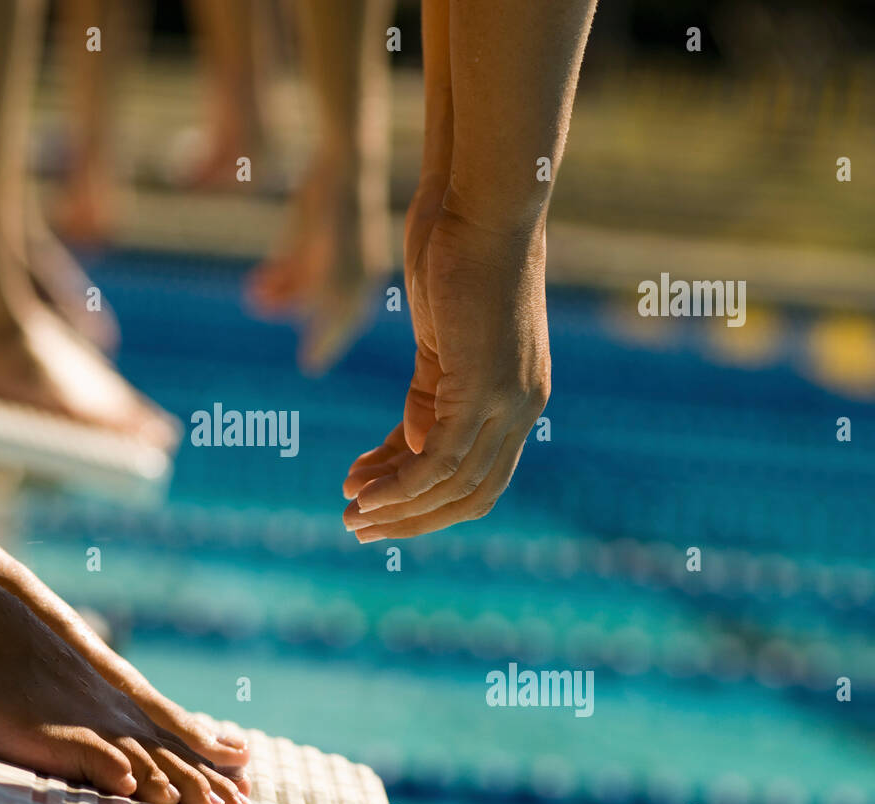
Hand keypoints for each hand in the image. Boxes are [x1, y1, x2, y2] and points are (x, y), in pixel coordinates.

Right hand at [341, 192, 550, 539]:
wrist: (482, 205)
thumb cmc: (459, 256)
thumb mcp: (440, 342)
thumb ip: (429, 396)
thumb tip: (414, 449)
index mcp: (517, 396)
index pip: (479, 476)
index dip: (427, 503)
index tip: (376, 507)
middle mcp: (523, 406)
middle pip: (473, 495)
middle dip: (414, 520)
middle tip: (359, 527)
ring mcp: (508, 400)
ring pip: (454, 485)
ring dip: (398, 509)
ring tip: (351, 515)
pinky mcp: (483, 387)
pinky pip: (439, 460)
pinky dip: (400, 486)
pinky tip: (364, 495)